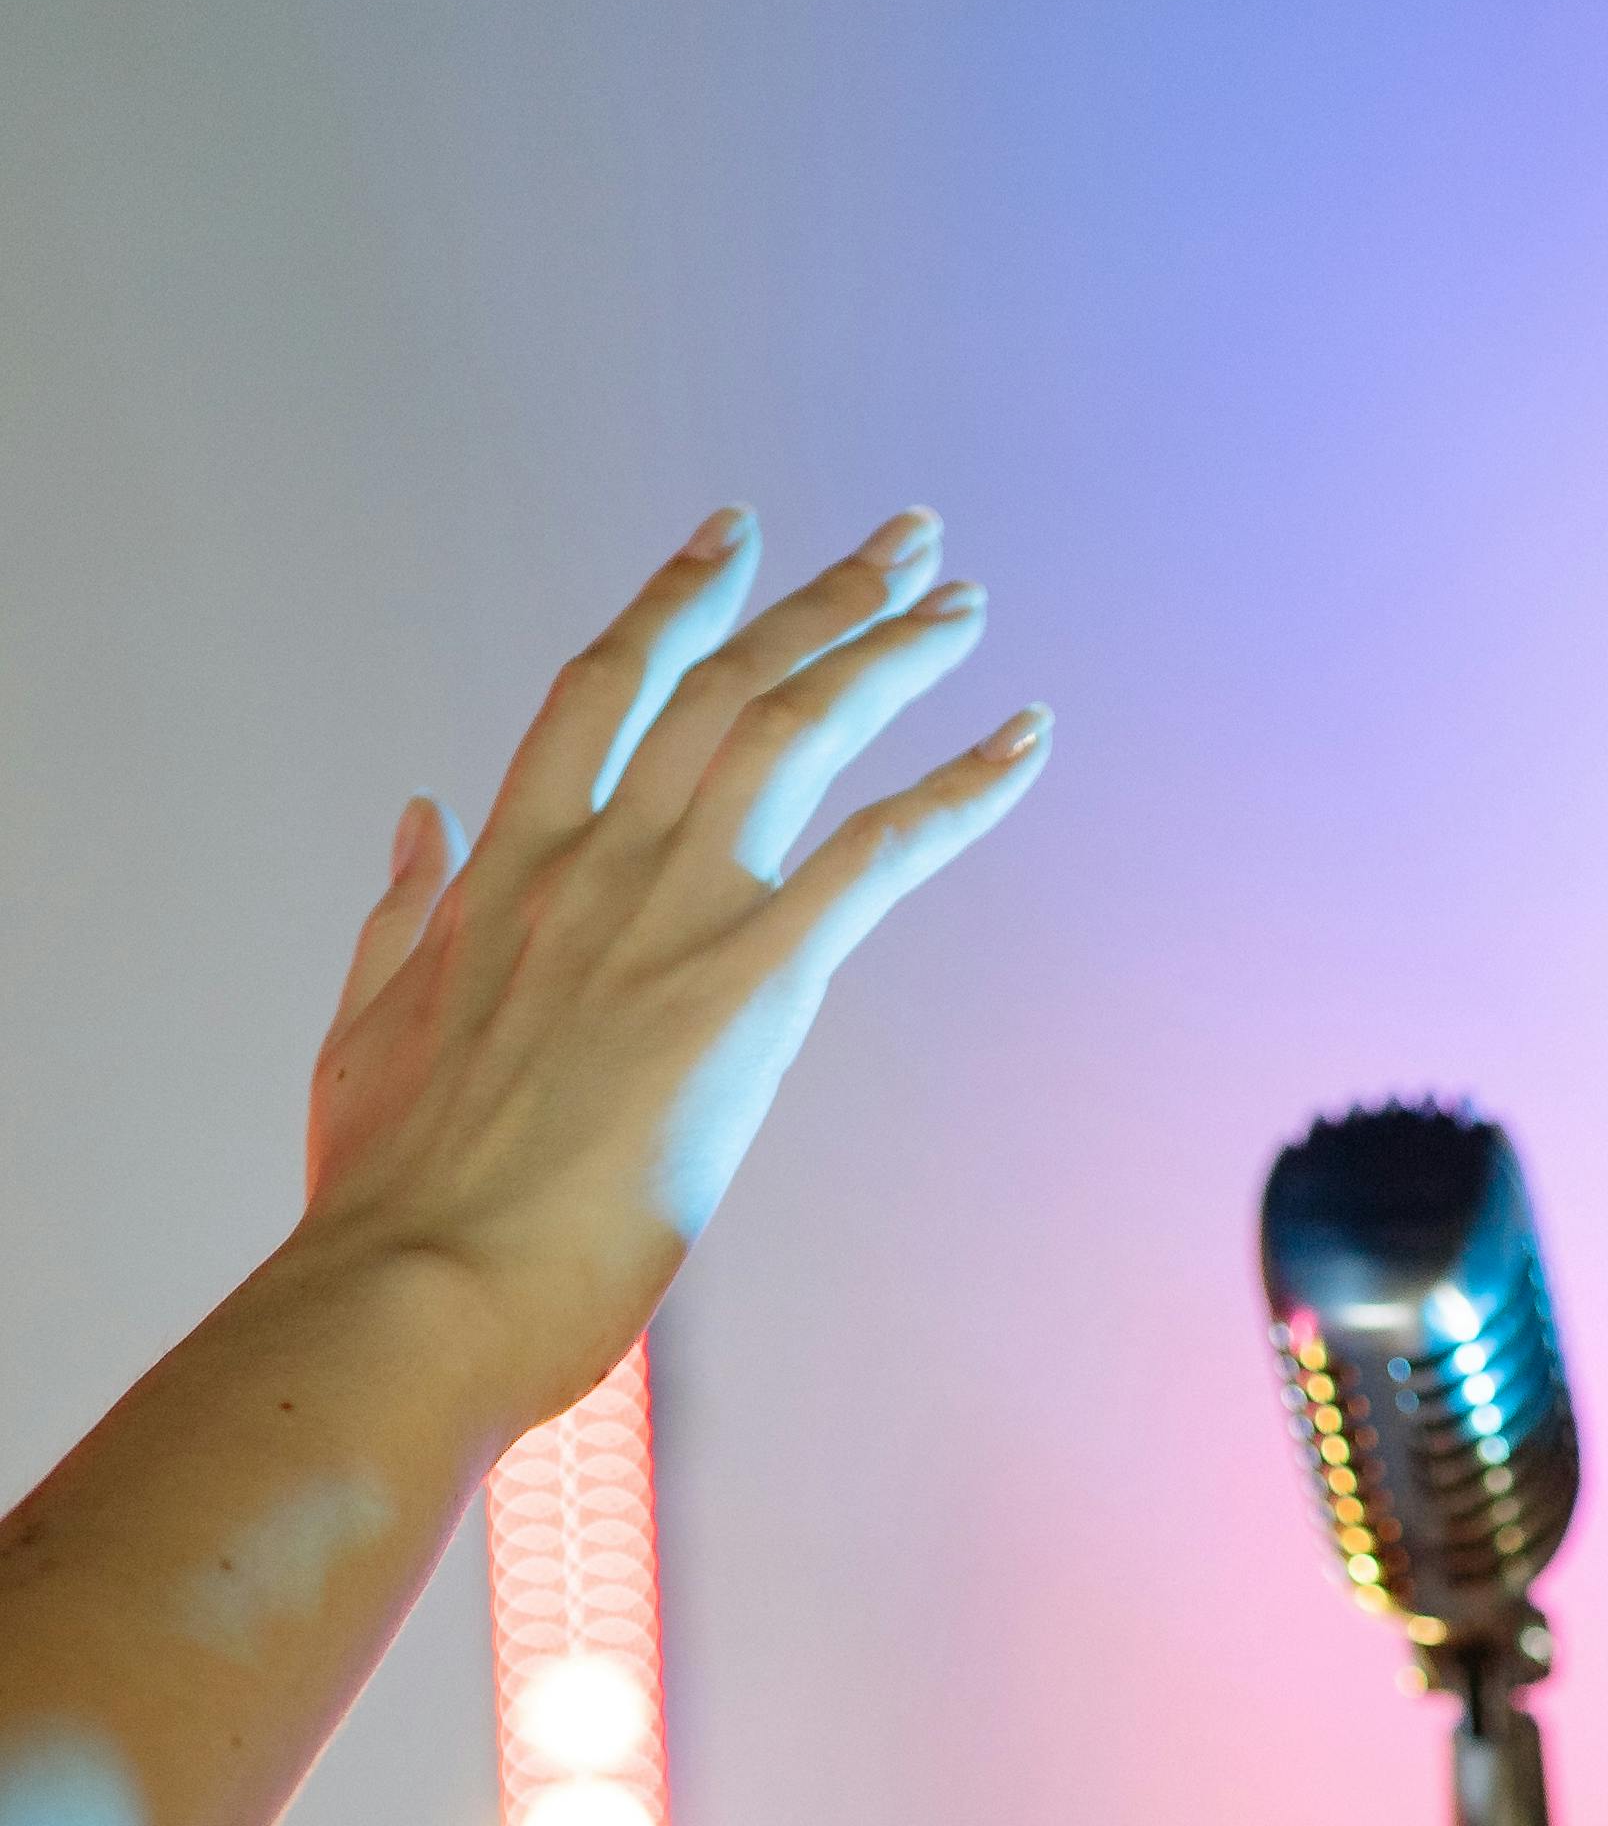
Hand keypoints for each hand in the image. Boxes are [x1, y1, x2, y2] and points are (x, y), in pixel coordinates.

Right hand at [297, 504, 1051, 1440]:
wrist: (422, 1284)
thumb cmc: (392, 1194)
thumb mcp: (366, 1028)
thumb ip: (399, 915)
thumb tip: (415, 819)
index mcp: (505, 867)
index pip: (602, 690)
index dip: (673, 604)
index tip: (730, 544)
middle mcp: (594, 858)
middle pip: (721, 680)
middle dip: (818, 596)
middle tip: (900, 541)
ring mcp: (672, 910)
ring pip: (798, 727)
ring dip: (891, 653)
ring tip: (958, 604)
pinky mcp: (751, 984)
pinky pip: (879, 853)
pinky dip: (960, 788)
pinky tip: (1024, 744)